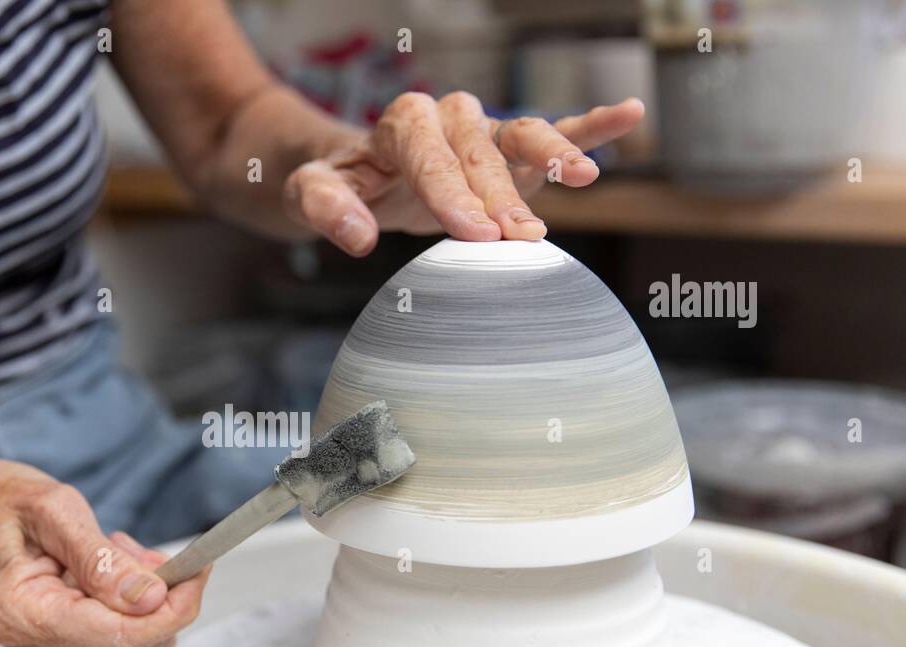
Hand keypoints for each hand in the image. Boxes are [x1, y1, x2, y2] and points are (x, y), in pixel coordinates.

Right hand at [0, 460, 207, 646]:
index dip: (173, 609)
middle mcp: (31, 644)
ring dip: (141, 593)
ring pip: (127, 636)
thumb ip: (102, 561)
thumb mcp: (53, 511)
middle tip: (160, 550)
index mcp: (24, 615)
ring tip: (116, 547)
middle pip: (130, 641)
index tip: (199, 571)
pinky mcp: (55, 641)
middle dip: (161, 597)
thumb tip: (151, 598)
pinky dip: (125, 596)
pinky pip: (112, 628)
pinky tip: (107, 563)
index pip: (122, 637)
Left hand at [283, 92, 644, 254]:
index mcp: (401, 125)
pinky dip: (588, 126)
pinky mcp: (508, 152)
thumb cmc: (338, 183)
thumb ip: (325, 208)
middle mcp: (447, 119)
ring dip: (549, 156)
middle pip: (478, 153)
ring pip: (520, 135)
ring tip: (581, 179)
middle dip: (500, 193)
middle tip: (518, 238)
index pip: (428, 155)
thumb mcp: (310, 192)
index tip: (471, 232)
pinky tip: (628, 115)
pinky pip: (553, 132)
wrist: (357, 171)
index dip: (450, 192)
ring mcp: (483, 134)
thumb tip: (357, 239)